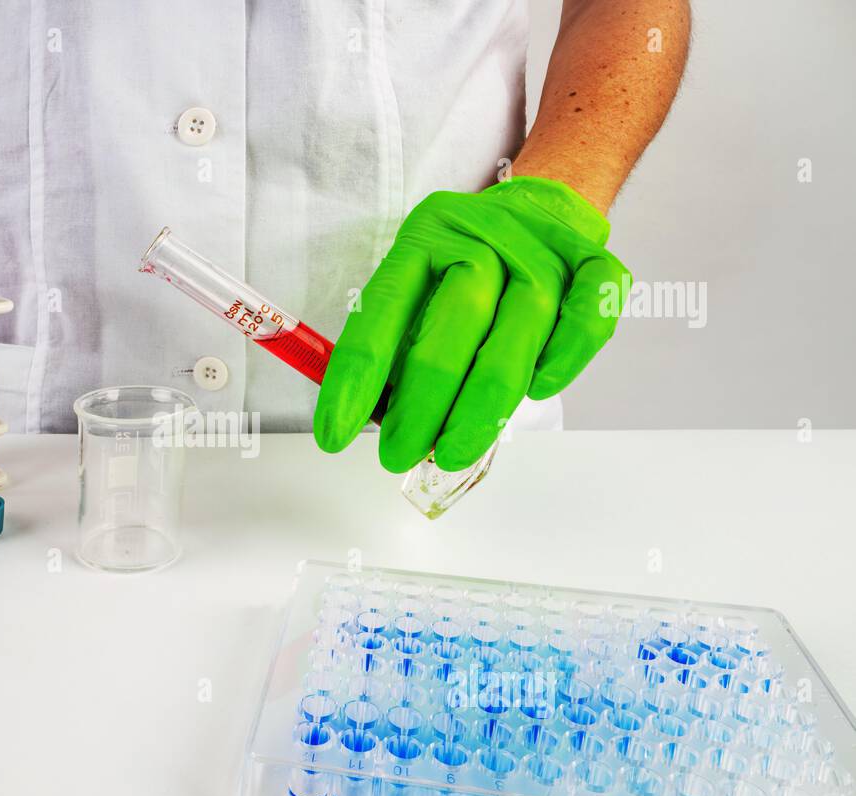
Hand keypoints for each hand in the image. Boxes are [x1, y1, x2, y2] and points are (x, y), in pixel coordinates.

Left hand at [314, 176, 629, 472]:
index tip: (334, 433)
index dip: (356, 377)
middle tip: (401, 454)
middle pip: (457, 319)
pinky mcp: (593, 263)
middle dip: (425, 402)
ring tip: (453, 450)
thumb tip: (371, 419)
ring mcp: (544, 246)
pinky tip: (534, 391)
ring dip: (485, 402)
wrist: (538, 209)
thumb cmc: (464, 267)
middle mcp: (483, 232)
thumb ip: (395, 347)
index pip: (383, 309)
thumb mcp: (415, 288)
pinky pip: (588, 315)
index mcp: (424, 236)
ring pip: (523, 326)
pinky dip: (563, 360)